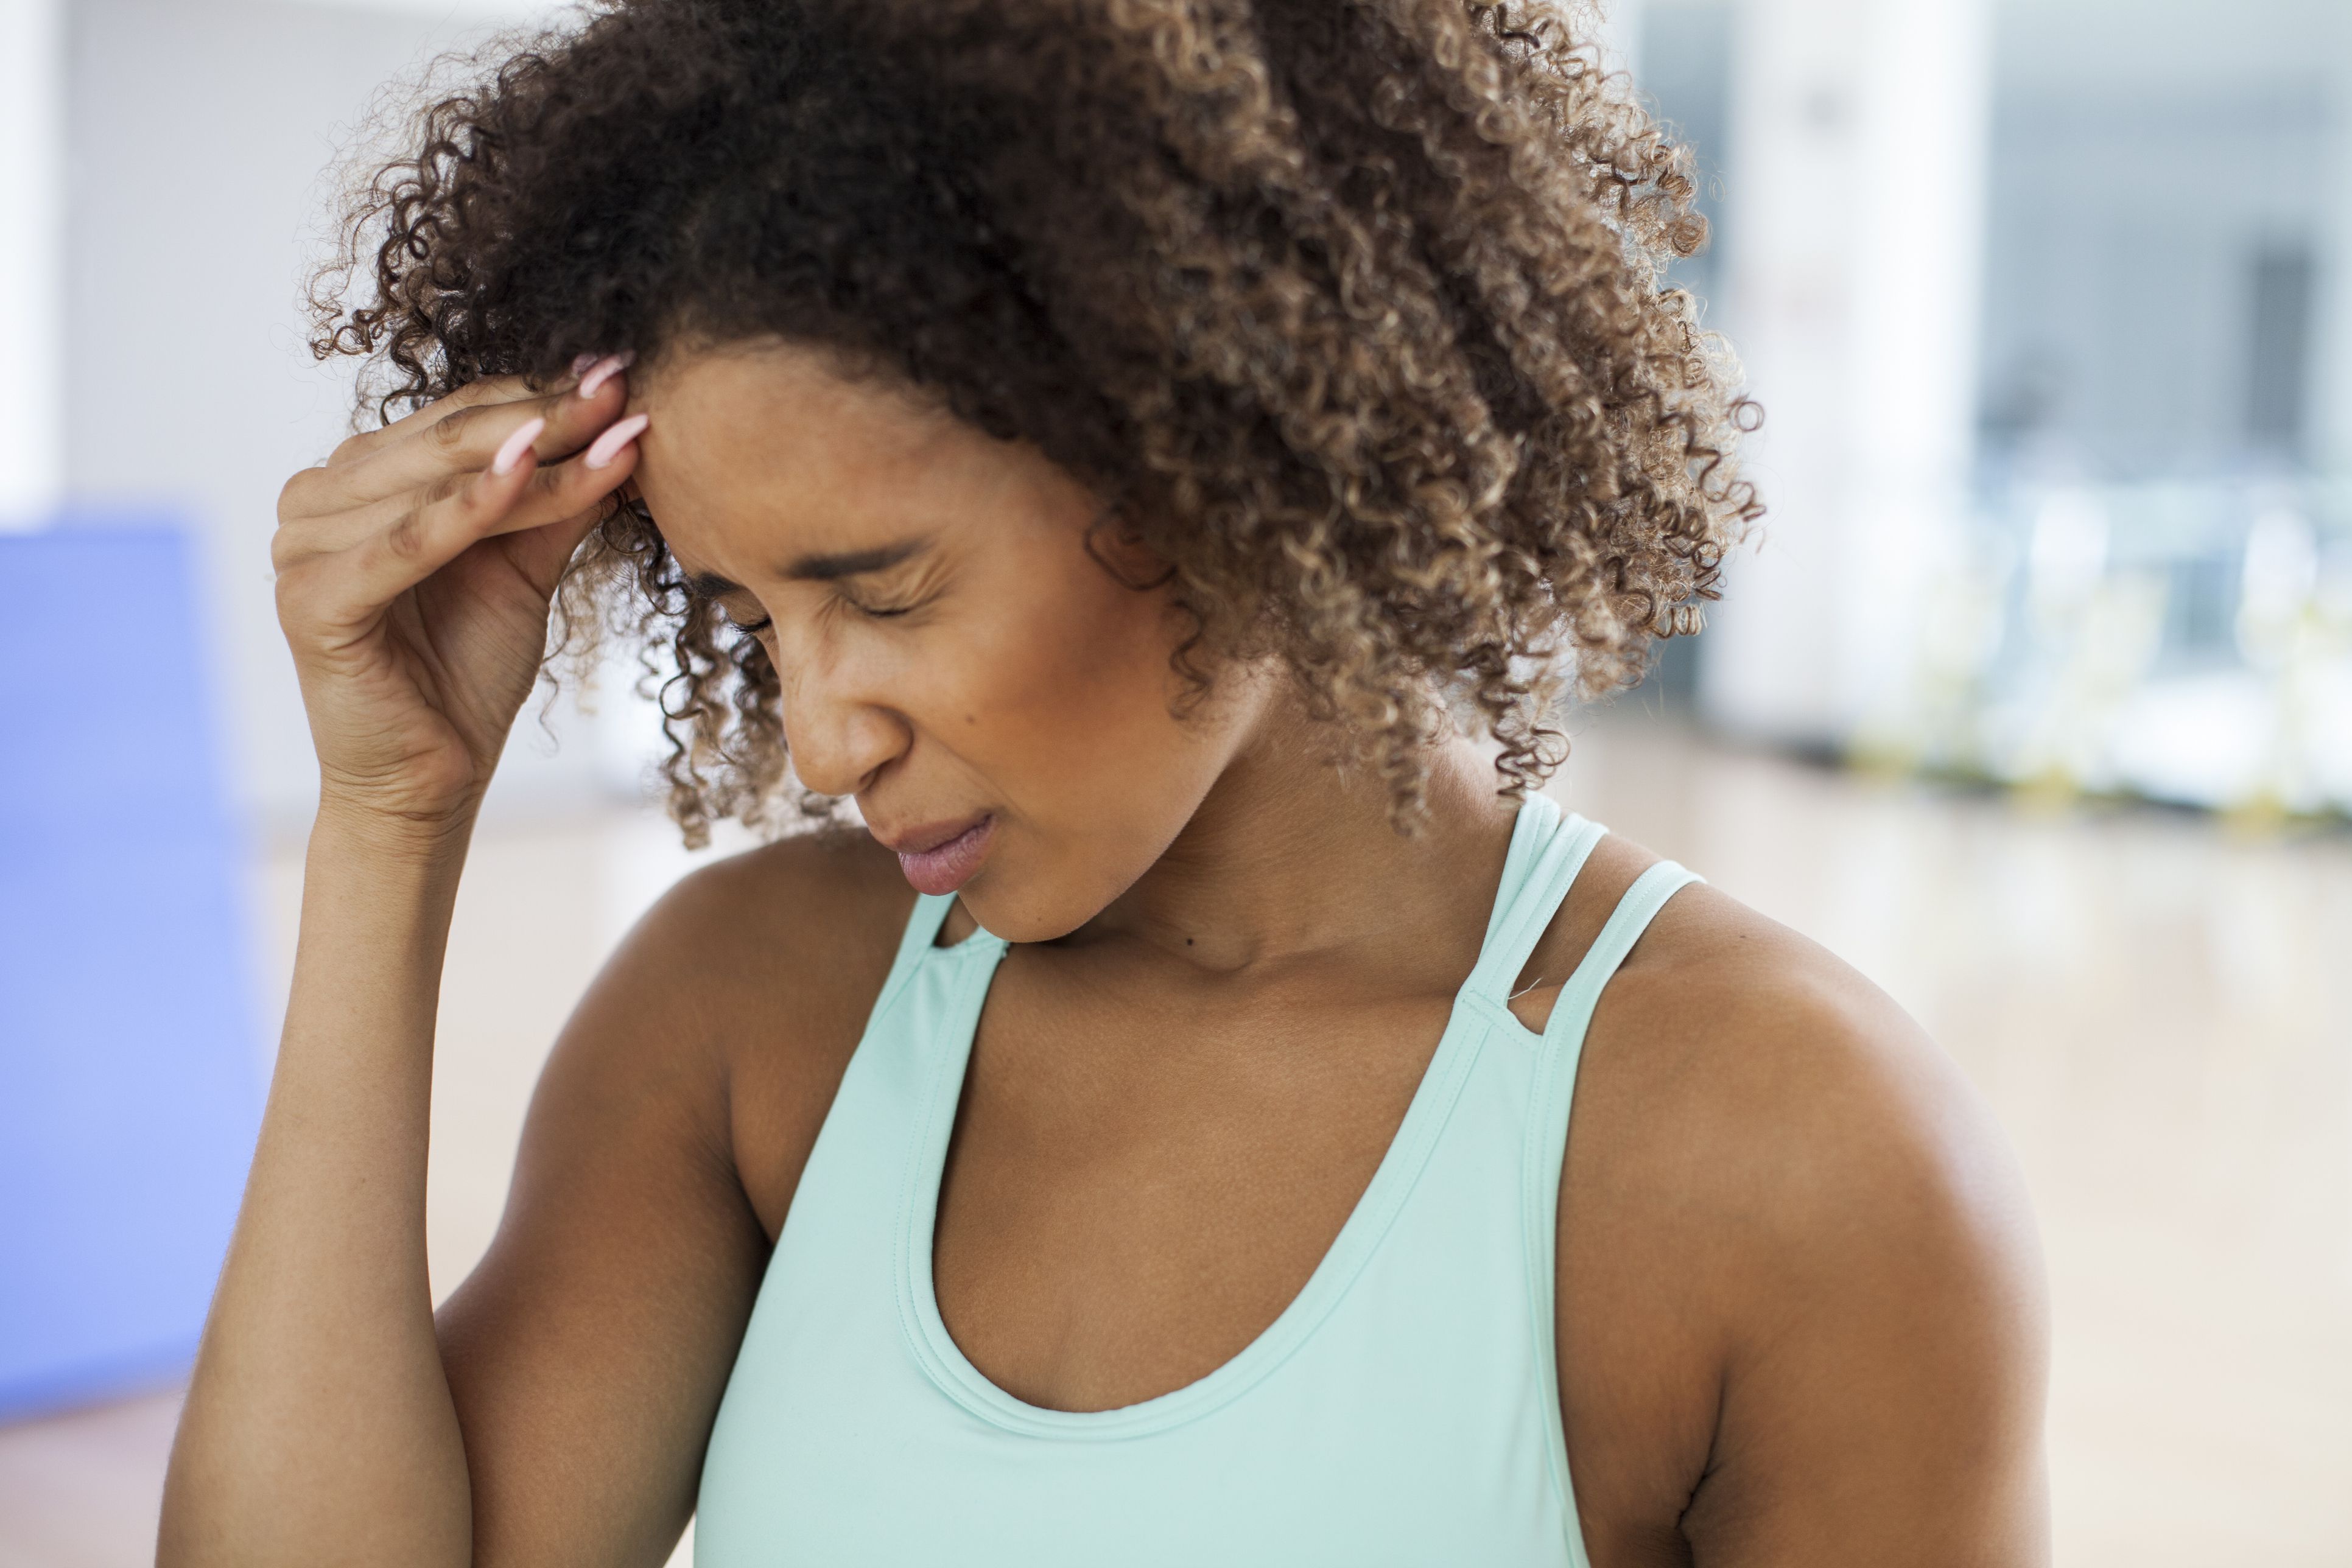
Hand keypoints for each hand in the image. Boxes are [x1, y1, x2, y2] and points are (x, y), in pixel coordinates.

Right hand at [272, 357, 647, 837]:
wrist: (431, 780)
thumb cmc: (468, 672)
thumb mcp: (524, 570)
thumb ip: (555, 501)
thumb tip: (620, 424)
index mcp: (358, 481)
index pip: (459, 420)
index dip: (542, 396)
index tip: (622, 372)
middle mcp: (317, 500)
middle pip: (450, 440)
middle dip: (546, 414)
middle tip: (623, 386)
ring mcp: (303, 547)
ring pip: (438, 484)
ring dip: (532, 455)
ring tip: (611, 430)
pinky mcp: (312, 600)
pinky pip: (407, 543)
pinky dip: (469, 508)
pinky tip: (527, 471)